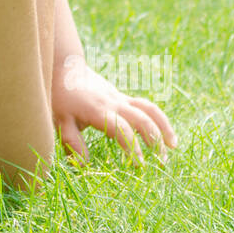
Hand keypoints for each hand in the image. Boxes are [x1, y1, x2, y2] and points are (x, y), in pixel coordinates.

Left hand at [52, 55, 177, 165]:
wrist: (65, 66)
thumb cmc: (60, 96)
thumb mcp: (60, 121)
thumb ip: (72, 143)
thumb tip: (84, 165)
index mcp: (99, 111)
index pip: (121, 130)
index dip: (132, 147)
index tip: (139, 165)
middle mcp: (114, 103)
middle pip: (143, 118)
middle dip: (155, 140)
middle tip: (162, 163)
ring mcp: (121, 98)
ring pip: (149, 108)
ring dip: (164, 126)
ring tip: (174, 146)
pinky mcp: (123, 97)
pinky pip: (145, 106)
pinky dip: (158, 119)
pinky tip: (163, 134)